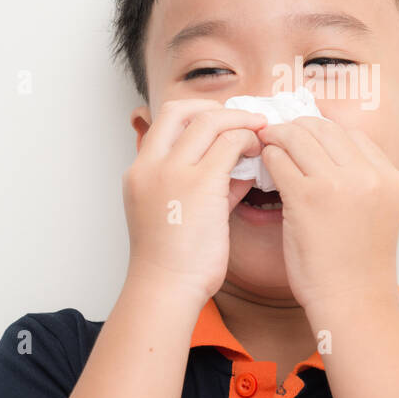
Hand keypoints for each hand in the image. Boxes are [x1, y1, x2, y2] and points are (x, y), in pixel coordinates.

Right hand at [122, 99, 267, 307]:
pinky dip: (248, 142)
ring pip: (209, 121)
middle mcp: (151, 165)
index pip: (164, 120)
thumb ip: (203, 185)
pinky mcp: (200, 183)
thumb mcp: (177, 212)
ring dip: (239, 121)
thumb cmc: (173, 261)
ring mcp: (172, 172)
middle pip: (182, 110)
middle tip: (244, 119)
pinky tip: (259, 154)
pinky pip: (230, 145)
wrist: (166, 288)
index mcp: (139, 171)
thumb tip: (238, 169)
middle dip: (217, 108)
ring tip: (259, 133)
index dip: (197, 113)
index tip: (223, 122)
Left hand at [255, 117, 398, 312]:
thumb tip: (328, 150)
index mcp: (390, 176)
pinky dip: (269, 158)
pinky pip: (279, 159)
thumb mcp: (379, 209)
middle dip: (297, 127)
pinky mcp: (306, 196)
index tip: (306, 139)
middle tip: (279, 134)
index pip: (352, 133)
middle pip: (324, 127)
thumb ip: (363, 178)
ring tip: (268, 146)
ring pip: (298, 136)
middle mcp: (368, 174)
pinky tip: (265, 167)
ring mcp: (337, 183)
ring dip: (279, 138)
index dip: (324, 132)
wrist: (353, 301)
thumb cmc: (358, 263)